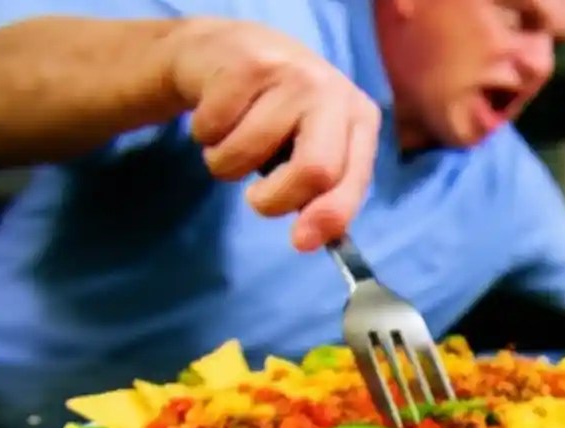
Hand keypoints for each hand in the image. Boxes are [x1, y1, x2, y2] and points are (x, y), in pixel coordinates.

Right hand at [167, 18, 380, 250]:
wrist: (231, 50)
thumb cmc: (277, 113)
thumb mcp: (312, 147)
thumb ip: (322, 192)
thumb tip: (314, 239)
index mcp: (359, 118)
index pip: (351, 179)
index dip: (328, 216)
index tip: (300, 242)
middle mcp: (332, 91)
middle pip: (315, 170)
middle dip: (275, 199)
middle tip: (256, 198)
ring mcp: (291, 72)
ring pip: (247, 153)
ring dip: (226, 163)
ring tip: (234, 138)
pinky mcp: (245, 63)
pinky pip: (212, 129)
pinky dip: (205, 134)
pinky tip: (218, 112)